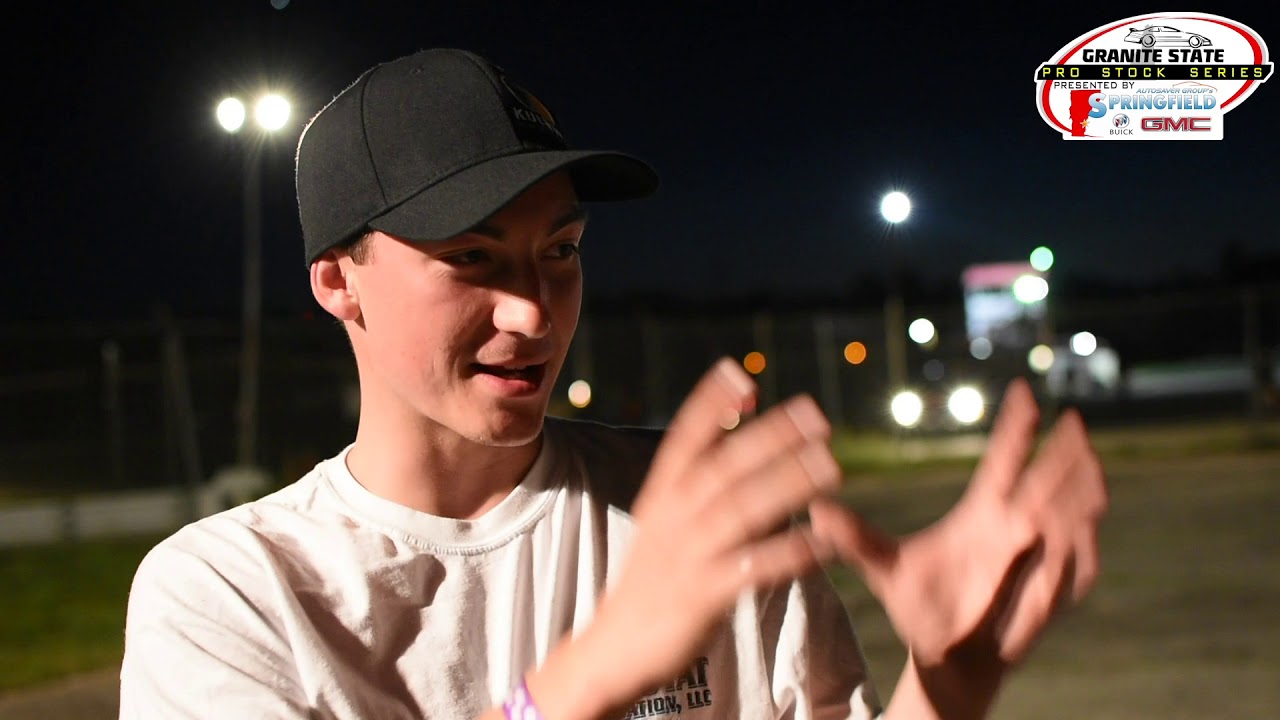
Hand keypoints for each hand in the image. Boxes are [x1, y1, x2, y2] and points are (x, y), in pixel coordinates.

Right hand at [576, 358, 843, 712]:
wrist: (616, 646)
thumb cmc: (652, 577)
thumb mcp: (660, 519)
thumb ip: (692, 481)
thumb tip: (729, 432)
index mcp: (661, 495)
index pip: (684, 438)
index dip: (711, 404)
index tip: (741, 372)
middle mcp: (672, 517)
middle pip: (725, 467)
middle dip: (770, 436)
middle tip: (817, 415)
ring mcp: (687, 555)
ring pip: (743, 510)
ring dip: (789, 484)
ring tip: (833, 465)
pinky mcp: (704, 595)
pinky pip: (755, 569)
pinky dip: (791, 553)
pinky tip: (826, 542)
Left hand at [809, 378, 1107, 673]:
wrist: (947, 658)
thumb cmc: (920, 607)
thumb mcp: (884, 571)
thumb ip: (856, 539)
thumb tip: (814, 510)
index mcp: (979, 513)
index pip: (1002, 462)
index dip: (1013, 428)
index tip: (1021, 390)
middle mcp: (1014, 529)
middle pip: (1044, 482)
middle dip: (1060, 454)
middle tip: (1073, 422)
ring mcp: (1037, 560)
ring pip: (1068, 517)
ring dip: (1079, 492)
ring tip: (1090, 463)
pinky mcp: (1050, 595)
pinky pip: (1074, 568)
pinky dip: (1080, 548)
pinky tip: (1086, 527)